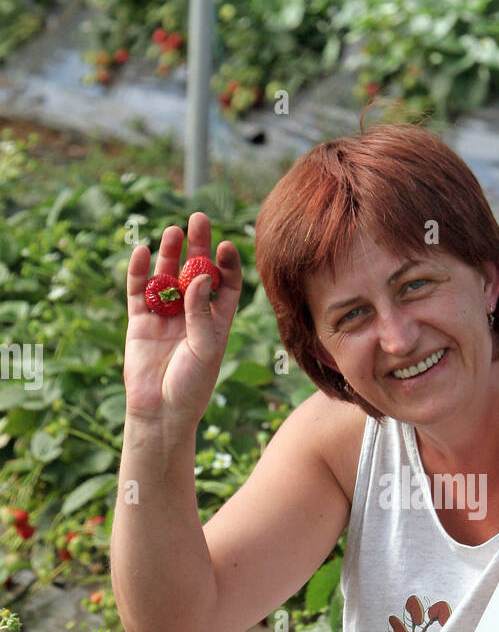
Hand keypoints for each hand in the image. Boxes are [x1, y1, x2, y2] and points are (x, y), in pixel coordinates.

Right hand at [124, 212, 241, 432]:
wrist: (161, 412)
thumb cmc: (192, 386)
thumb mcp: (206, 348)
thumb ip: (202, 313)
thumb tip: (199, 276)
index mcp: (217, 322)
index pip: (225, 286)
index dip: (226, 265)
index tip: (226, 246)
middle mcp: (192, 315)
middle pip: (196, 272)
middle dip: (198, 246)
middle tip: (199, 219)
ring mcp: (165, 316)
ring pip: (167, 277)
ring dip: (170, 254)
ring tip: (173, 231)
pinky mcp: (140, 322)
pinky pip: (139, 291)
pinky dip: (139, 272)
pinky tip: (141, 251)